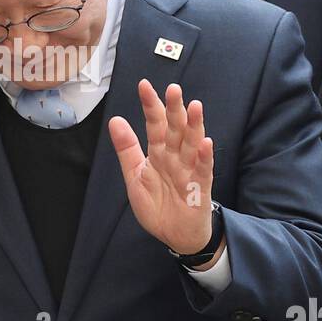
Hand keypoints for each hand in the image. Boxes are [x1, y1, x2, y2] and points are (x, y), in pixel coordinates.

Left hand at [108, 80, 216, 257]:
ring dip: (194, 126)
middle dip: (174, 109)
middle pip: (175, 129)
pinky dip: (205, 157)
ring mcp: (189, 170)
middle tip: (173, 88)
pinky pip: (203, 170)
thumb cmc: (157, 204)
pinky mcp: (200, 187)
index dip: (150, 105)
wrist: (173, 235)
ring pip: (192, 144)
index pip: (154, 124)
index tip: (144, 85)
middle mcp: (175, 157)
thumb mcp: (135, 176)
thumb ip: (127, 149)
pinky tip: (206, 143)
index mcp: (158, 152)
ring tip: (194, 106)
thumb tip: (115, 120)